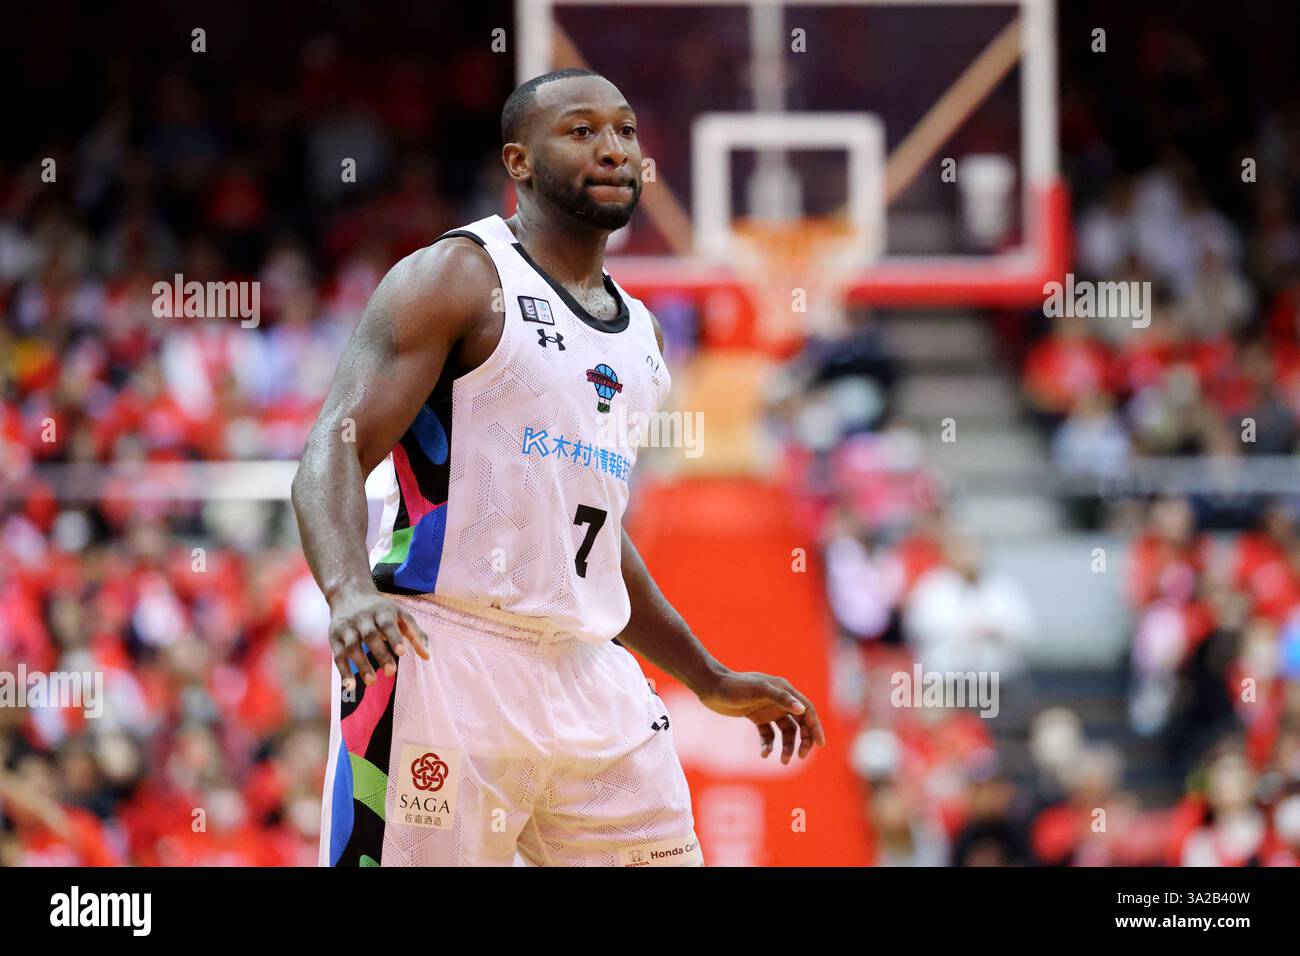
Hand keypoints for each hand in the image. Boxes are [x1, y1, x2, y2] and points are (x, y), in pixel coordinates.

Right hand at [328, 586, 428, 692]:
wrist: (349, 594)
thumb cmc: (381, 610)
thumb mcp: (400, 615)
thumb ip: (415, 634)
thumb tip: (427, 657)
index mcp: (381, 611)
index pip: (388, 624)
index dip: (394, 637)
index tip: (402, 653)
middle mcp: (362, 618)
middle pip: (370, 636)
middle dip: (380, 654)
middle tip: (391, 672)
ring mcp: (347, 627)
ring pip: (352, 647)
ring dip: (361, 665)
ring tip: (372, 682)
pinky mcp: (334, 637)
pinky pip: (338, 655)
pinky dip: (343, 671)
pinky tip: (350, 686)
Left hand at [695, 670, 825, 763]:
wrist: (711, 687)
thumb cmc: (735, 686)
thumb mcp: (758, 690)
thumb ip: (780, 698)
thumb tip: (802, 709)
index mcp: (785, 690)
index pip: (807, 710)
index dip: (816, 727)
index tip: (820, 744)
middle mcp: (779, 700)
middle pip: (800, 723)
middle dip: (803, 741)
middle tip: (799, 756)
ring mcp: (768, 709)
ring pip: (785, 732)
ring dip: (786, 746)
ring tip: (781, 760)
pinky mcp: (756, 717)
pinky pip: (769, 735)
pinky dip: (768, 745)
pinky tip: (763, 754)